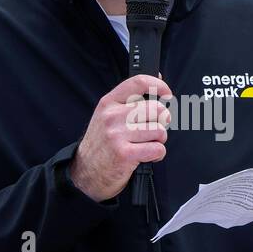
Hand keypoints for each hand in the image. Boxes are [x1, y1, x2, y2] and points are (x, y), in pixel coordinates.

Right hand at [70, 74, 172, 201]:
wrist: (86, 171)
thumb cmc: (102, 143)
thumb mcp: (108, 115)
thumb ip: (130, 100)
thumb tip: (158, 80)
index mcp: (109, 103)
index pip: (138, 82)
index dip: (159, 86)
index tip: (167, 94)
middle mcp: (112, 116)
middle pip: (156, 109)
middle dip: (162, 121)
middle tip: (153, 130)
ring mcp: (117, 135)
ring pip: (160, 130)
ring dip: (159, 140)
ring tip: (147, 144)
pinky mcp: (125, 154)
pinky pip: (157, 149)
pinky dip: (158, 154)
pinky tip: (147, 156)